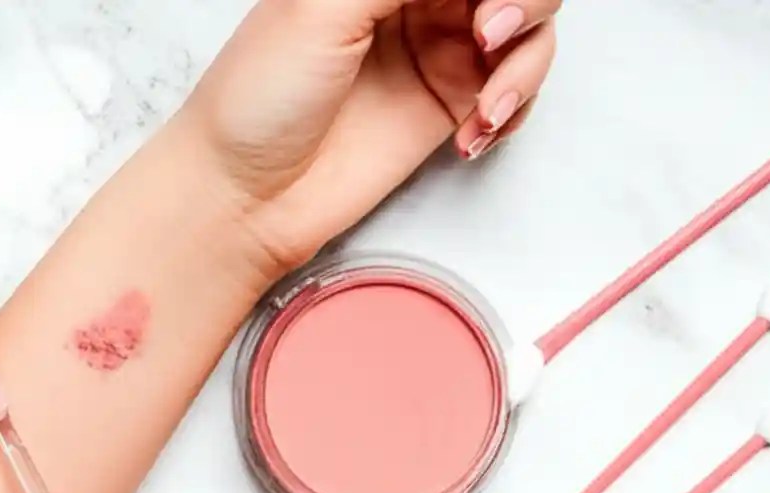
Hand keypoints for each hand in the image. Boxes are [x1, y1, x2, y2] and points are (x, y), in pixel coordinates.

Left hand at [176, 0, 560, 271]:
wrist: (242, 196)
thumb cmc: (257, 98)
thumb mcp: (322, 8)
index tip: (477, 2)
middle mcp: (409, 0)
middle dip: (521, 1)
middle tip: (491, 33)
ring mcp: (433, 51)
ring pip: (527, 29)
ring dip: (527, 63)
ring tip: (488, 105)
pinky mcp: (446, 107)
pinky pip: (516, 89)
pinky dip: (516, 105)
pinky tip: (476, 133)